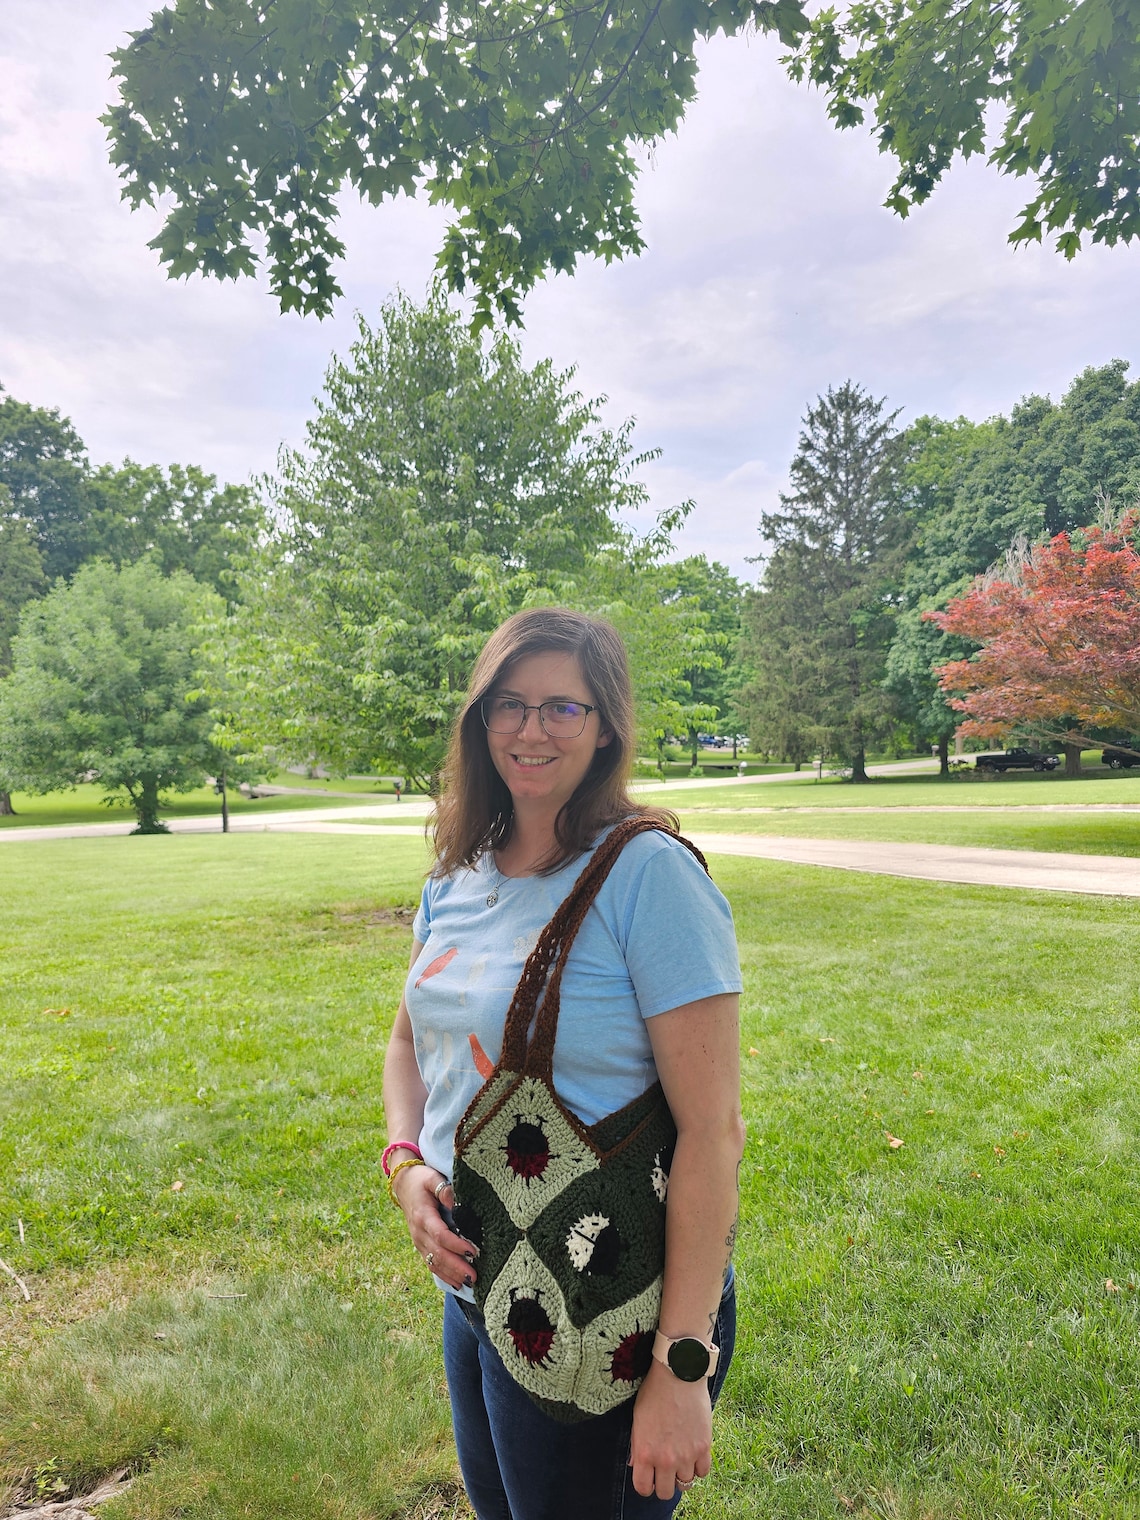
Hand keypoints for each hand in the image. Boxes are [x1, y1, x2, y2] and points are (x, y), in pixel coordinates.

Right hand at [392, 1168, 478, 1291]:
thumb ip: (444, 1189)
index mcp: (423, 1216)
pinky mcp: (421, 1246)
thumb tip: (455, 1200)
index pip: (440, 1235)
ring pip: (434, 1262)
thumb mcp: (432, 1178)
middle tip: (473, 1276)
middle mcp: (419, 1233)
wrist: (404, 1185)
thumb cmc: (422, 1180)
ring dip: (451, 1274)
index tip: (473, 1251)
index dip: (456, 1245)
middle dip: (456, 1267)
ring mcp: (419, 1241)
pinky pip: (431, 1264)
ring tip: (469, 1283)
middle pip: (438, 1254)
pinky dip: (444, 1275)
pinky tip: (456, 1283)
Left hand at [628, 1359, 712, 1499]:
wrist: (679, 1373)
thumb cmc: (654, 1392)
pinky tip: (693, 1456)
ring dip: (681, 1475)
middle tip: (664, 1471)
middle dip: (663, 1484)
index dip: (645, 1485)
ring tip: (680, 1460)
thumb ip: (636, 1445)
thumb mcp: (637, 1418)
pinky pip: (703, 1472)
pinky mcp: (704, 1447)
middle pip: (665, 1492)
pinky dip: (698, 1468)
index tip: (649, 1478)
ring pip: (685, 1485)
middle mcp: (665, 1459)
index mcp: (644, 1452)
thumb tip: (635, 1464)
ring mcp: (686, 1455)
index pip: (643, 1488)